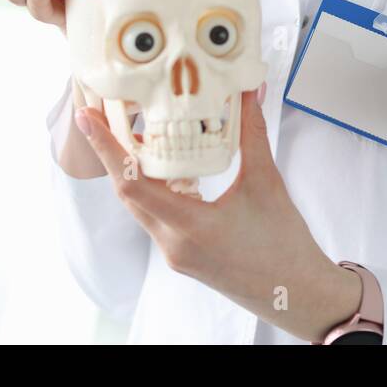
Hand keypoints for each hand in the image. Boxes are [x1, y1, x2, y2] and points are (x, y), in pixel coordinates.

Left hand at [73, 86, 363, 342]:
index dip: (107, 148)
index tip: (89, 118)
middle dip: (112, 152)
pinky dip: (154, 187)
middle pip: (128, 193)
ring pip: (141, 204)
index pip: (131, 183)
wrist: (298, 293)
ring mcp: (176, 252)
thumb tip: (246, 93)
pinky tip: (166, 167)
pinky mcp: (184, 255)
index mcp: (189, 227)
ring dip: (133, 170)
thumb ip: (252, 134)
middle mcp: (173, 243)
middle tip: (104, 115)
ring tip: (132, 134)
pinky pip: (157, 215)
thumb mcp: (267, 183)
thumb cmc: (284, 246)